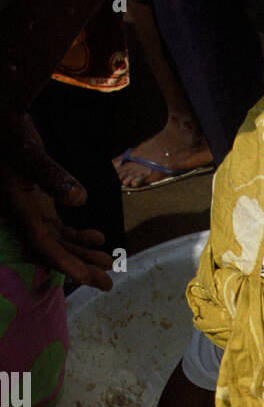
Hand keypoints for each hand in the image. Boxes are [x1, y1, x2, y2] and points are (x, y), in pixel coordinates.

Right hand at [0, 112, 113, 288]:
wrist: (1, 121)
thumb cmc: (11, 132)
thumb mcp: (29, 151)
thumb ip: (51, 174)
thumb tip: (79, 200)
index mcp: (18, 207)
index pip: (42, 244)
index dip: (64, 264)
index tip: (88, 278)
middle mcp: (23, 214)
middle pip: (52, 250)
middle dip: (79, 268)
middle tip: (108, 285)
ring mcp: (30, 211)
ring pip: (57, 241)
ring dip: (82, 254)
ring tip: (110, 262)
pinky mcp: (37, 204)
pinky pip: (57, 229)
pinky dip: (77, 237)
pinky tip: (99, 238)